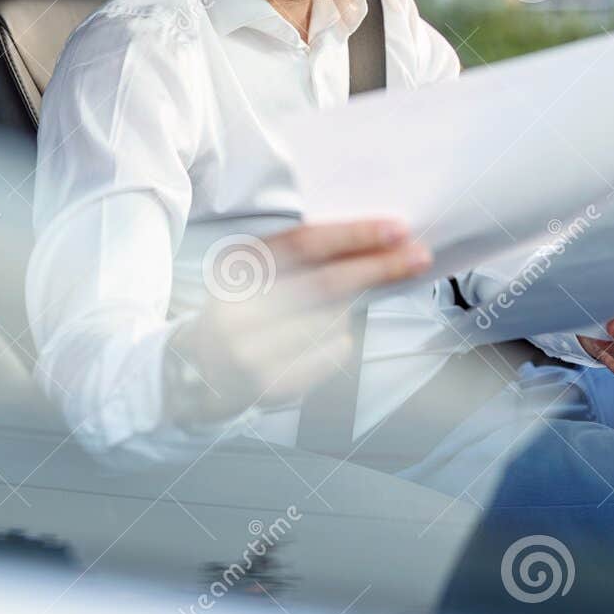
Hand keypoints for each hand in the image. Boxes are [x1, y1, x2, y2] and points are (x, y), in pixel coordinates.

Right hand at [165, 219, 430, 424]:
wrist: (195, 369)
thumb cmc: (245, 312)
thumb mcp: (261, 274)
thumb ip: (307, 260)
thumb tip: (379, 245)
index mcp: (237, 269)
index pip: (304, 243)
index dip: (354, 234)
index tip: (397, 229)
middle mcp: (238, 307)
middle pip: (324, 282)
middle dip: (378, 267)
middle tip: (417, 257)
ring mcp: (248, 350)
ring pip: (331, 322)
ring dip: (351, 311)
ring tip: (344, 309)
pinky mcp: (263, 385)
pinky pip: (327, 357)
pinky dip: (341, 344)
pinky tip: (333, 338)